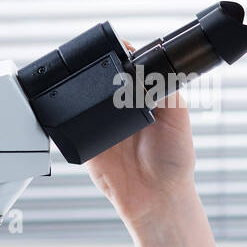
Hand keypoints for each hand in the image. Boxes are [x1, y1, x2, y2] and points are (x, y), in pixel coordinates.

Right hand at [84, 36, 197, 225]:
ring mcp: (101, 122)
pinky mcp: (84, 141)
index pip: (129, 65)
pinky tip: (81, 115)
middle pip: (102, 75)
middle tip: (106, 71)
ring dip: (84, 91)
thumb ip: (164, 90)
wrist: (156, 198)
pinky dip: (69, 117)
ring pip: (83, 96)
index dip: (124, 54)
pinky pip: (68, 124)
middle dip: (100, 69)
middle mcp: (121, 106)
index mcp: (144, 95)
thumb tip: (145, 65)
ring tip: (96, 94)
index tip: (122, 48)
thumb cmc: (174, 161)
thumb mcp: (177, 117)